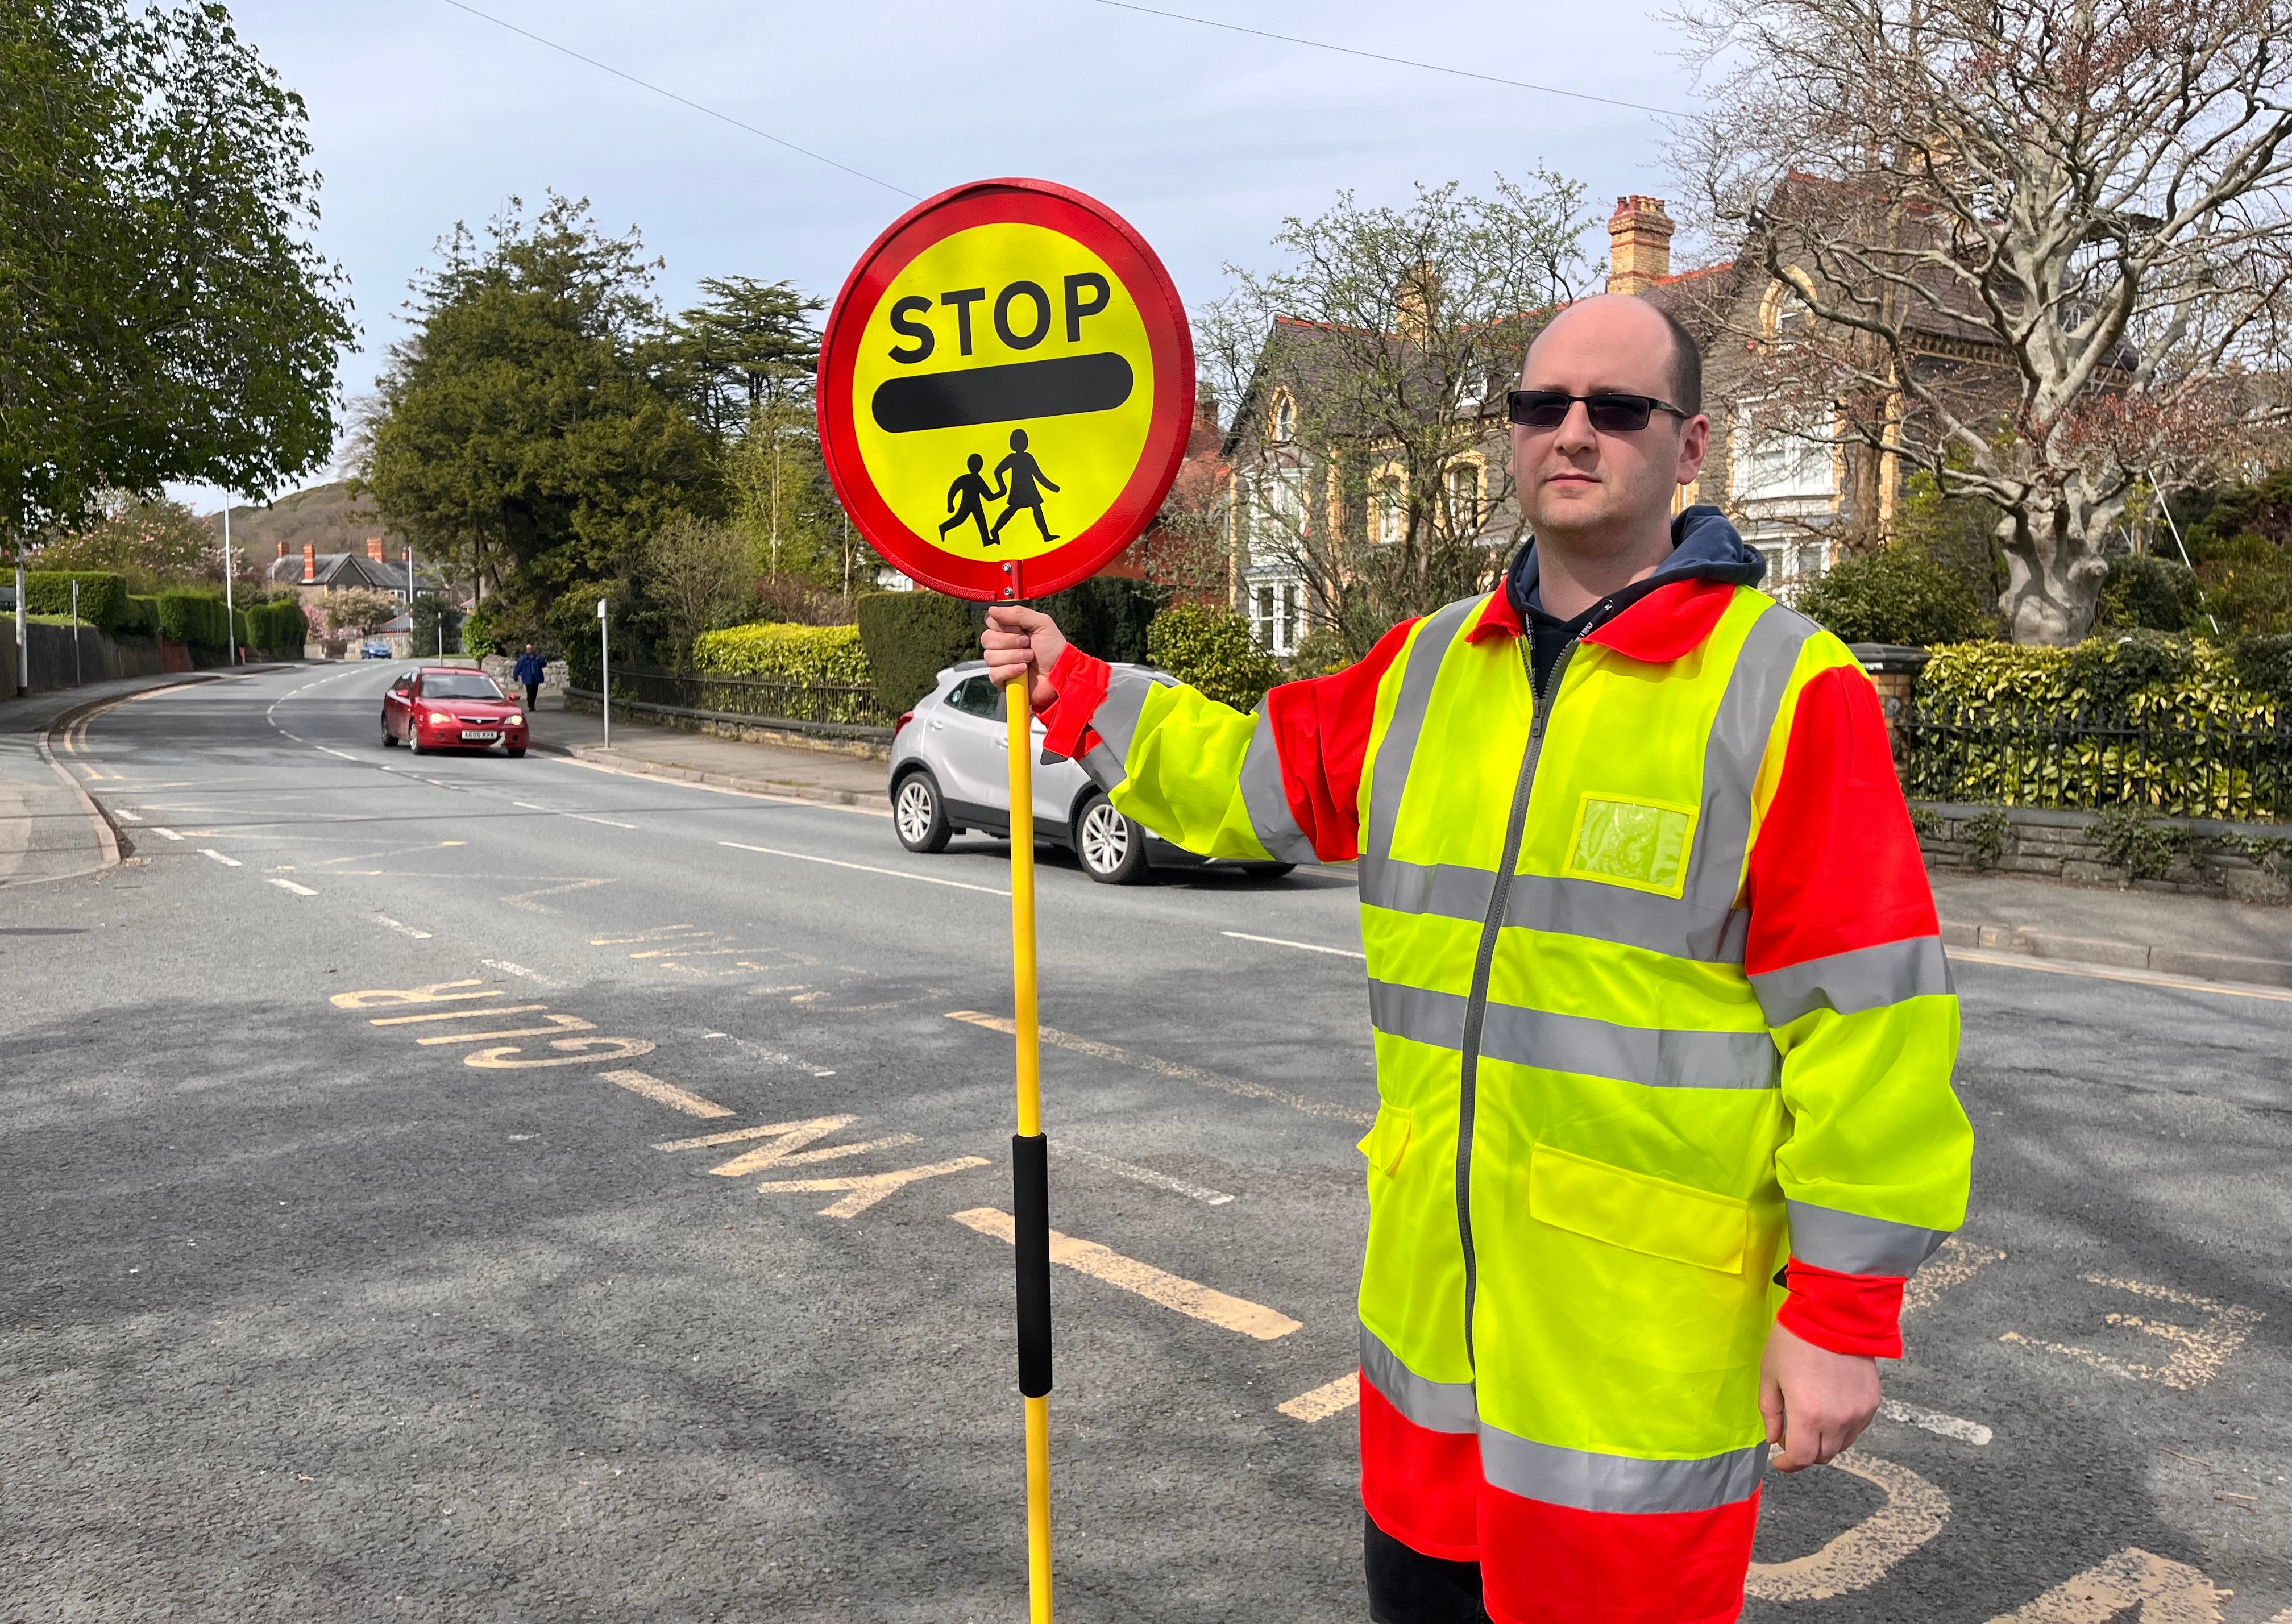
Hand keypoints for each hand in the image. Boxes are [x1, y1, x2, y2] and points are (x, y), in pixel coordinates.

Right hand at [982, 604, 1068, 710]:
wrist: (1061, 673)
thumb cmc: (1053, 649)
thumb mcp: (1041, 623)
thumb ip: (1018, 613)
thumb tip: (993, 609)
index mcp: (1010, 629)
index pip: (990, 621)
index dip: (1002, 625)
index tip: (1019, 628)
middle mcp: (1003, 644)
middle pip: (987, 638)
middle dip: (1010, 641)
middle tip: (1027, 643)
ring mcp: (1001, 662)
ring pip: (990, 656)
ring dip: (1014, 656)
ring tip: (1029, 658)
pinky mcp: (1001, 678)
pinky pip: (994, 673)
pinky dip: (1010, 670)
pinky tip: (1023, 669)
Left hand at [1760, 1322, 1879, 1471]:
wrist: (1833, 1313)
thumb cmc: (1795, 1340)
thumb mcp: (1770, 1375)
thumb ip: (1770, 1412)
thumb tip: (1774, 1438)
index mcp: (1808, 1414)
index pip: (1802, 1458)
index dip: (1788, 1464)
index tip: (1780, 1461)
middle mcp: (1837, 1419)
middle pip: (1823, 1455)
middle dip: (1805, 1452)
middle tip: (1792, 1436)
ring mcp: (1858, 1412)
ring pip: (1842, 1445)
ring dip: (1825, 1441)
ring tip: (1811, 1421)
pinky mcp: (1872, 1402)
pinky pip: (1857, 1428)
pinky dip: (1842, 1428)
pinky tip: (1830, 1410)